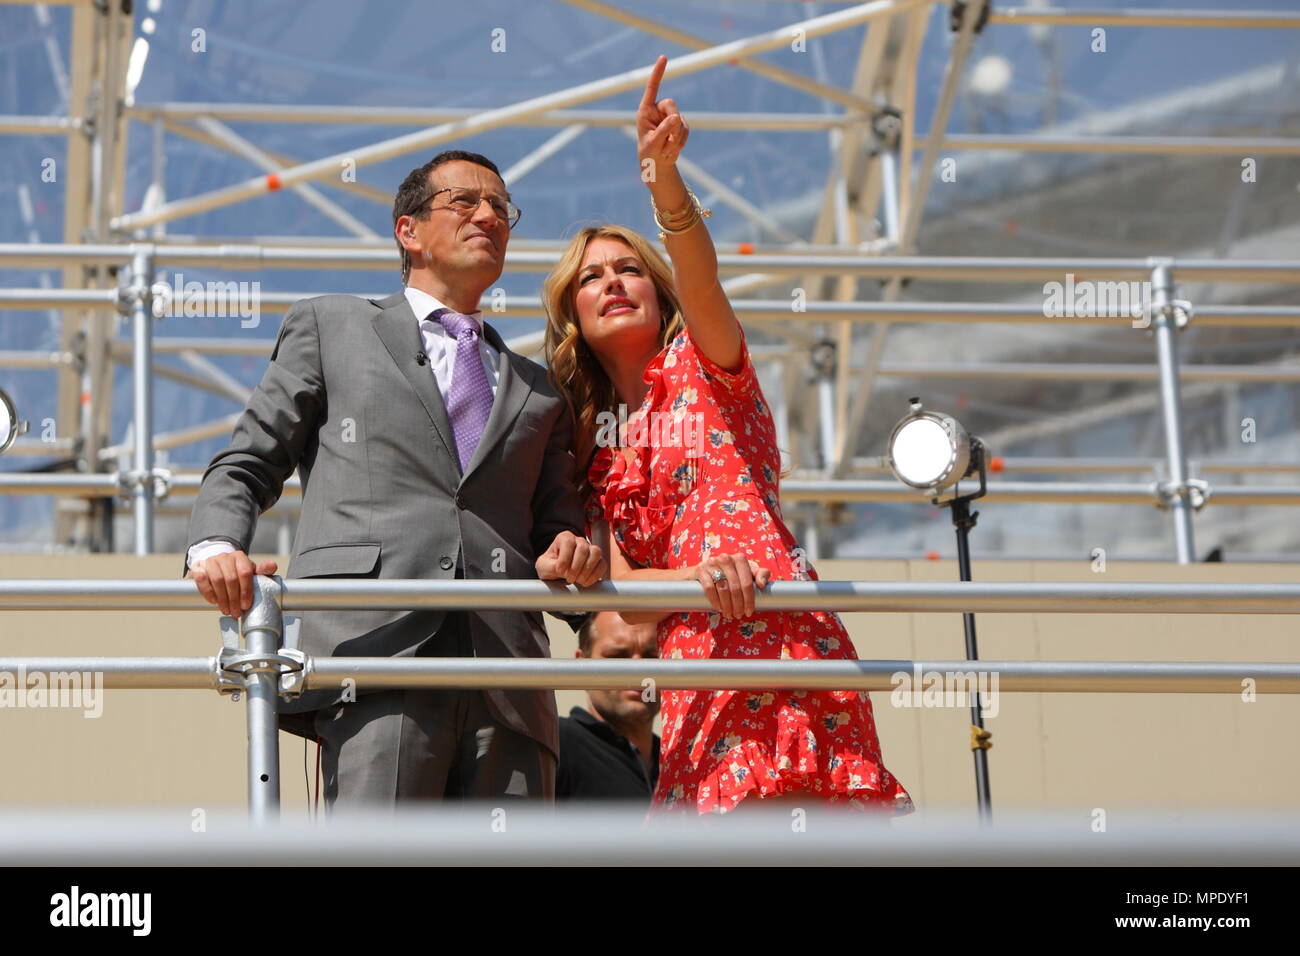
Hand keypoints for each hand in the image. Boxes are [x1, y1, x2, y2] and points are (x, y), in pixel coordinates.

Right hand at [188, 550, 277, 617]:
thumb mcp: (250, 571)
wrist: (217, 565)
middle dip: (234, 599)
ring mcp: (210, 561)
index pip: (245, 573)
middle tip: (236, 612)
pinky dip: (208, 592)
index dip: (246, 591)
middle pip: (231, 579)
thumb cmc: (236, 571)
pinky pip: (202, 579)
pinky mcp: (198, 567)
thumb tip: (273, 566)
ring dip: (222, 598)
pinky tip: (213, 601)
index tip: (246, 605)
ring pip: (217, 580)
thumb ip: (262, 570)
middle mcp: (225, 557)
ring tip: (226, 610)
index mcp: (240, 557)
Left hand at [536, 531, 606, 586]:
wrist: (557, 574)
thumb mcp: (543, 566)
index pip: (568, 543)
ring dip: (587, 570)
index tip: (559, 571)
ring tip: (578, 581)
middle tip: (569, 579)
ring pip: (596, 553)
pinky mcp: (598, 560)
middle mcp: (579, 541)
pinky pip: (603, 564)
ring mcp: (590, 549)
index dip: (564, 558)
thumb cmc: (549, 567)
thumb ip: (550, 566)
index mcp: (564, 538)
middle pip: (583, 548)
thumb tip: (563, 570)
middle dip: (576, 567)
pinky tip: (586, 583)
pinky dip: (595, 575)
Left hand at [637, 54, 688, 170]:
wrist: (656, 163)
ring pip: (681, 120)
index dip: (658, 73)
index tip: (664, 57)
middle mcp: (657, 110)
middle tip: (668, 141)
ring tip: (667, 150)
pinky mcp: (680, 124)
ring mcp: (670, 116)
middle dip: (673, 124)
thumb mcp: (653, 144)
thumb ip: (663, 131)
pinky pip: (686, 129)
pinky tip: (673, 149)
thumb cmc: (649, 153)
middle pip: (672, 106)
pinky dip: (682, 141)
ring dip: (676, 138)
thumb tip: (676, 118)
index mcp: (645, 110)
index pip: (652, 88)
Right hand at [694, 553, 769, 620]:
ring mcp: (712, 563)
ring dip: (727, 605)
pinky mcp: (701, 570)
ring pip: (723, 588)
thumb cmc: (730, 573)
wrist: (704, 570)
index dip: (749, 599)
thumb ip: (760, 575)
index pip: (747, 582)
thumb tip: (762, 585)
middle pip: (735, 587)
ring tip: (729, 614)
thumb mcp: (746, 572)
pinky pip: (709, 588)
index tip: (749, 611)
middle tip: (738, 615)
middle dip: (738, 605)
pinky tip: (719, 608)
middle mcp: (726, 558)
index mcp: (740, 559)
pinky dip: (715, 601)